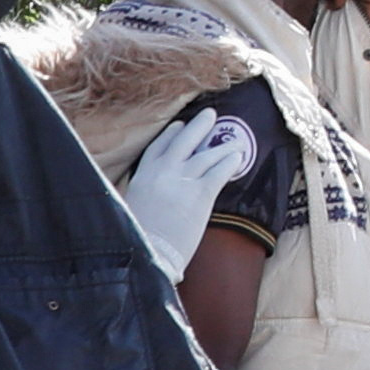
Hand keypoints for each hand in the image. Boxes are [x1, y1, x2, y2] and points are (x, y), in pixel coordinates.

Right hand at [125, 111, 249, 281]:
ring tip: (236, 140)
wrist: (145, 255)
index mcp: (141, 176)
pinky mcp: (200, 194)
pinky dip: (230, 162)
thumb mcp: (131, 207)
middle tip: (211, 114)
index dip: (171, 134)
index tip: (180, 125)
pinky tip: (238, 158)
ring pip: (207, 154)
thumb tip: (152, 192)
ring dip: (224, 145)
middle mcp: (162, 172)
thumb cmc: (137, 238)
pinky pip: (219, 171)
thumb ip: (143, 193)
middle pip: (184, 140)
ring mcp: (182, 181)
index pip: (158, 147)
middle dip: (199, 126)